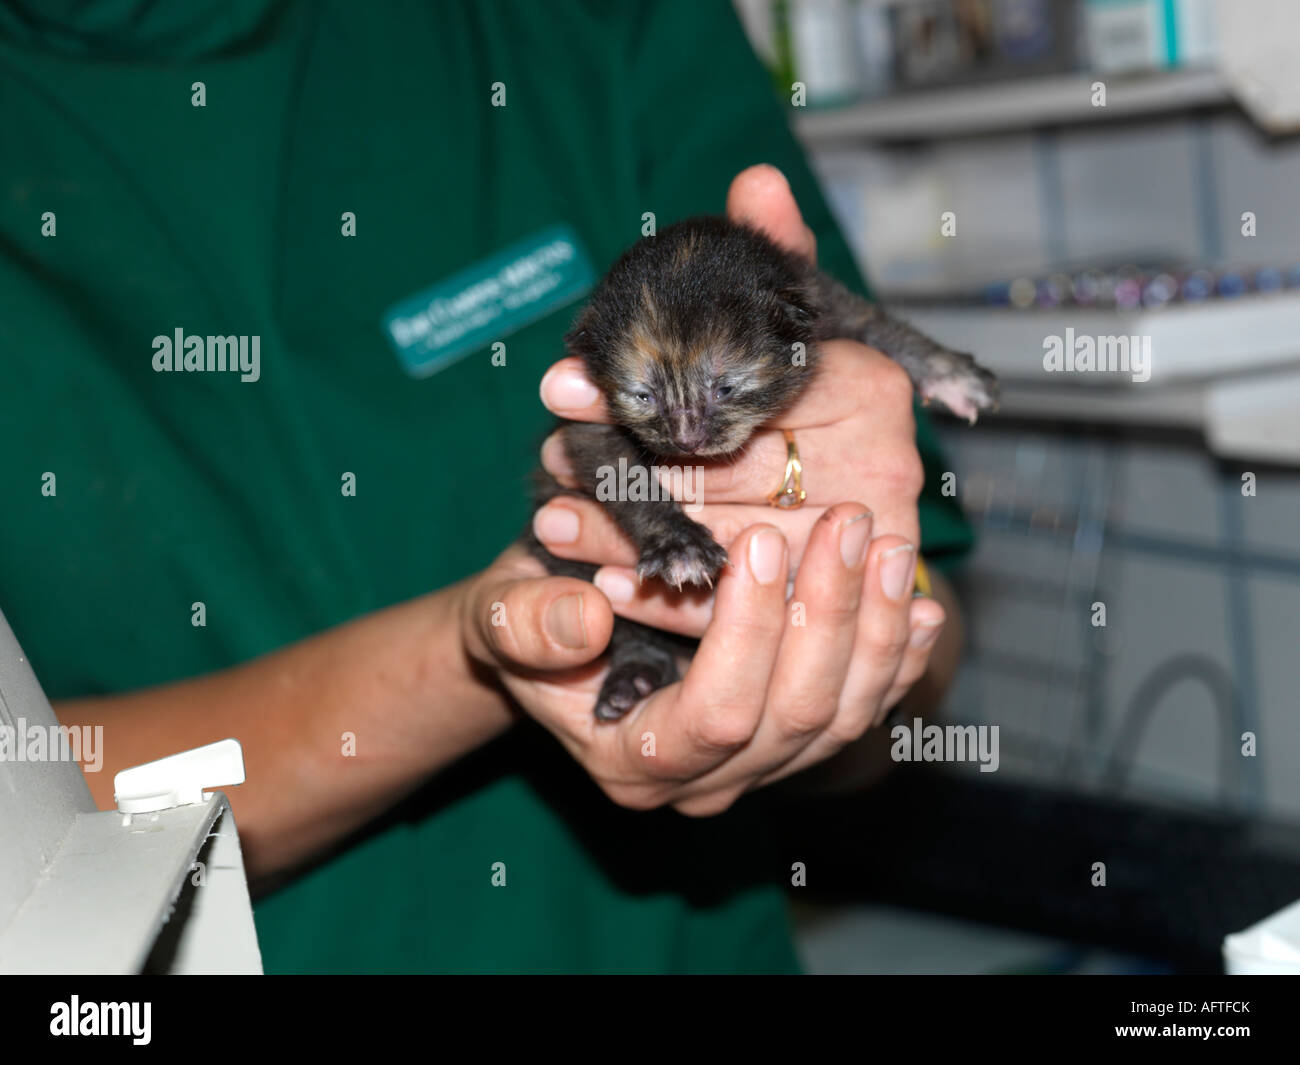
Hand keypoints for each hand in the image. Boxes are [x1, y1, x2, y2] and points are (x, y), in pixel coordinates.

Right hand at [460, 503, 932, 813]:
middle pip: (796, 717)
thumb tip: (584, 621)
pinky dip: (898, 658)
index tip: (759, 543)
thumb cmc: (524, 622)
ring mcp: (759, 765)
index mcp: (635, 762)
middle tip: (847, 525)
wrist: (557, 636)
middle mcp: (707, 780)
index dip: (748, 634)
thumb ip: (523, 625)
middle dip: (830, 616)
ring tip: (890, 546)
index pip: (715, 717)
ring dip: (876, 629)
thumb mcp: (496, 616)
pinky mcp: (794, 738)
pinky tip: (921, 602)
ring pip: (843, 718)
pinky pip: (863, 710)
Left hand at [534, 166, 946, 694]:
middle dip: (621, 467)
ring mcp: (856, 542)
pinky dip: (667, 595)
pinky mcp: (828, 603)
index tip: (557, 389)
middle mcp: (880, 467)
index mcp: (873, 387)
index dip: (638, 389)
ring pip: (721, 540)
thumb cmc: (817, 396)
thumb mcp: (801, 314)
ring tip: (551, 519)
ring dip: (627, 534)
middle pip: (724, 468)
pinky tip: (604, 578)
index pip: (734, 389)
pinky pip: (733, 601)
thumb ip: (775, 253)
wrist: (856, 498)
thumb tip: (757, 178)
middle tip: (543, 463)